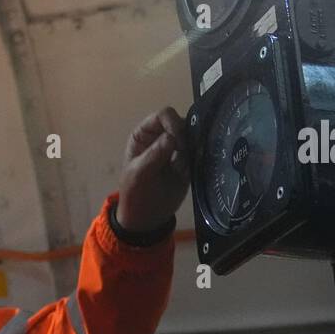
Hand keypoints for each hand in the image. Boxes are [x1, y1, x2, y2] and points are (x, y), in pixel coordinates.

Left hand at [115, 107, 190, 233]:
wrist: (147, 218)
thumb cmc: (135, 194)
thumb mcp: (139, 174)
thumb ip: (155, 154)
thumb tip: (172, 137)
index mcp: (144, 135)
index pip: (163, 115)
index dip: (172, 123)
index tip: (177, 141)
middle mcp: (161, 137)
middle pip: (181, 124)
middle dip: (185, 138)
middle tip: (182, 156)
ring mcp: (176, 150)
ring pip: (193, 138)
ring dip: (192, 150)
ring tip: (182, 168)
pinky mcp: (188, 163)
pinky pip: (199, 154)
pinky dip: (197, 161)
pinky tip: (187, 174)